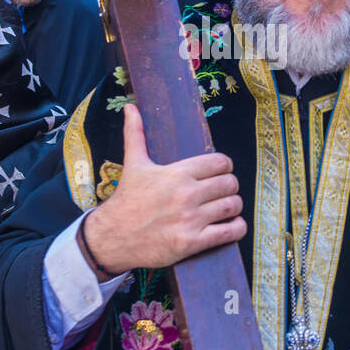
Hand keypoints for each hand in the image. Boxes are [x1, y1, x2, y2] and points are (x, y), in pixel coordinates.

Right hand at [83, 102, 245, 273]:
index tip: (220, 172)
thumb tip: (131, 106)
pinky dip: (236, 227)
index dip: (224, 166)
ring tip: (226, 208)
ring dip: (234, 207)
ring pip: (233, 206)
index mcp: (177, 173)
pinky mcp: (192, 242)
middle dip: (229, 186)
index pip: (221, 162)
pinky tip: (231, 225)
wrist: (112, 237)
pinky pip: (230, 232)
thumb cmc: (126, 199)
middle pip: (230, 183)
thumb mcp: (133, 164)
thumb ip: (136, 133)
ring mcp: (190, 219)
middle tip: (222, 191)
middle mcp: (187, 194)